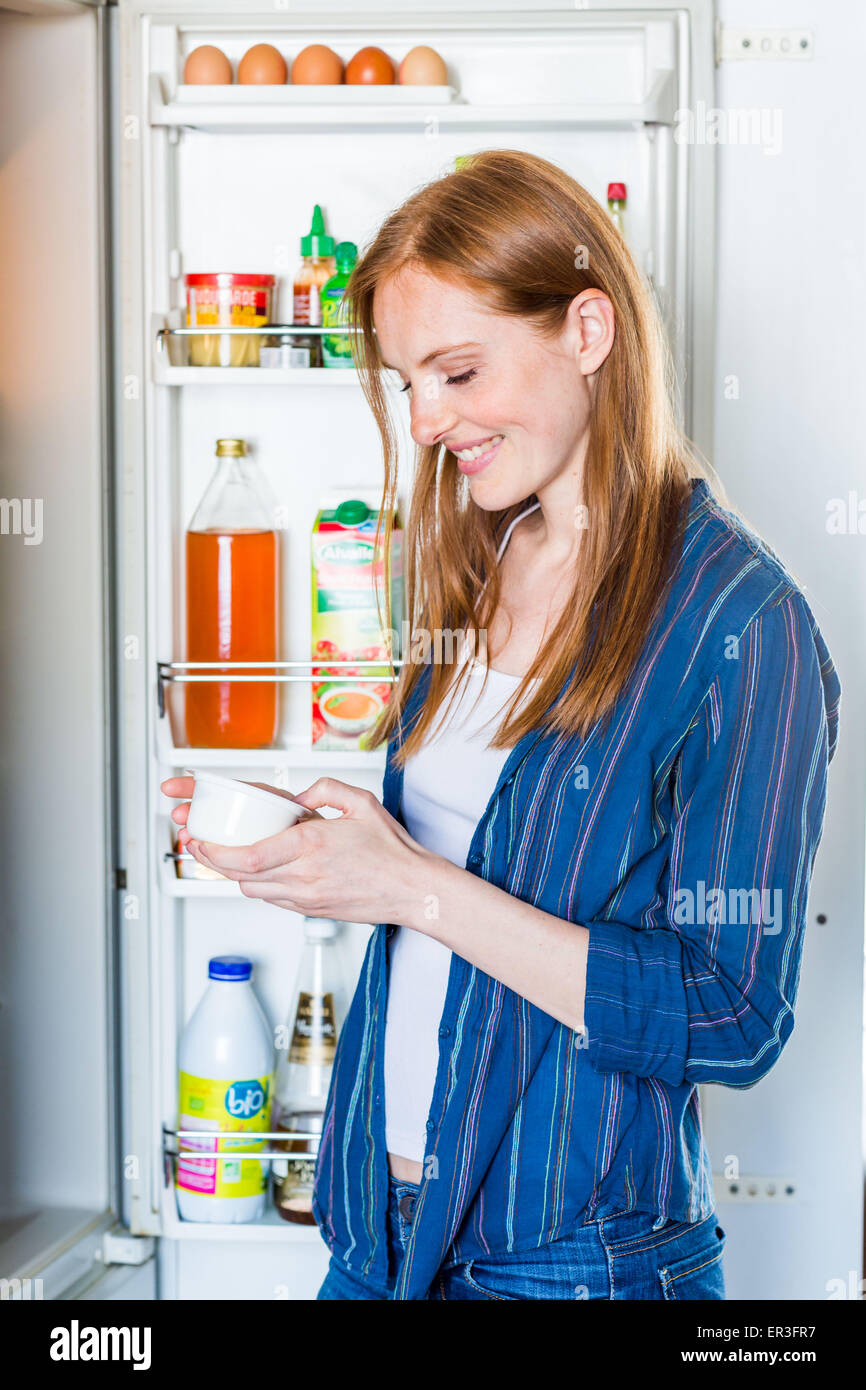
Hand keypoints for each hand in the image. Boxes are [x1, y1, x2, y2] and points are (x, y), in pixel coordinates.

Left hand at [160, 775, 436, 925]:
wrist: (413, 890)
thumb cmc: (393, 852)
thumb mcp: (362, 802)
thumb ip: (325, 789)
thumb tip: (297, 797)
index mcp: (312, 845)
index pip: (249, 857)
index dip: (216, 853)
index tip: (201, 842)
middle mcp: (304, 876)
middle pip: (241, 876)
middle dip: (214, 862)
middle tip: (200, 845)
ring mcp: (306, 897)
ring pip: (253, 890)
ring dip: (235, 874)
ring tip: (227, 855)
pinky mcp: (311, 910)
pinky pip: (272, 899)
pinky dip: (259, 884)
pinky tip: (260, 869)